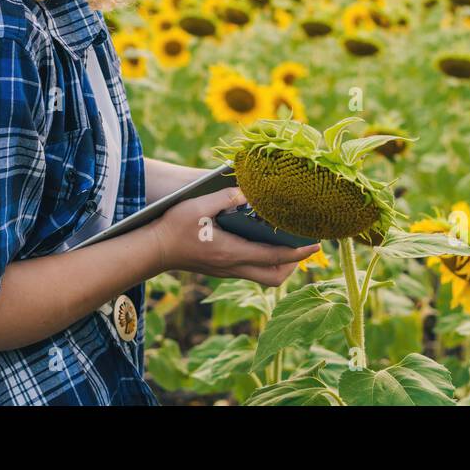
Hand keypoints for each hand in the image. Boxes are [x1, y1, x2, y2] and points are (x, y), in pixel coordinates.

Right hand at [149, 187, 321, 285]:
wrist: (154, 250)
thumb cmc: (174, 227)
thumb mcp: (199, 206)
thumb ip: (225, 198)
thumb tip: (249, 192)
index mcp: (232, 252)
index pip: (274, 257)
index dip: (298, 252)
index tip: (315, 244)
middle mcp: (232, 266)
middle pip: (274, 277)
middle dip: (293, 265)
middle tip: (302, 245)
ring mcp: (226, 271)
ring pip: (263, 277)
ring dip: (279, 265)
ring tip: (286, 243)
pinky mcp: (221, 270)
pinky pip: (251, 271)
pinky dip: (264, 261)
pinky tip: (262, 242)